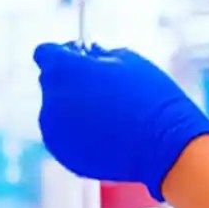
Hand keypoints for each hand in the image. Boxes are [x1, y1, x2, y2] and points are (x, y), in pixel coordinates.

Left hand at [33, 43, 208, 200]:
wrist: (163, 144)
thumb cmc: (149, 96)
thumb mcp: (126, 59)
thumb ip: (96, 55)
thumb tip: (86, 57)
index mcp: (62, 71)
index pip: (45, 52)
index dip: (64, 53)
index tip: (82, 59)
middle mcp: (50, 101)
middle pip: (51, 83)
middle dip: (71, 82)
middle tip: (103, 88)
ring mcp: (55, 132)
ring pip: (57, 112)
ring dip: (74, 109)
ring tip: (109, 114)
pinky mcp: (64, 155)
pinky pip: (66, 136)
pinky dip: (80, 133)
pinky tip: (108, 133)